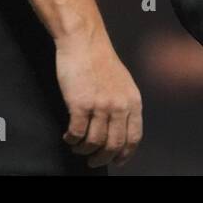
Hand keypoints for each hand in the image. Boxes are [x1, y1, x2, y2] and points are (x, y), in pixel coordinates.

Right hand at [55, 30, 143, 167]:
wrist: (84, 41)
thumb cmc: (99, 59)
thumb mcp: (123, 82)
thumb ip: (123, 105)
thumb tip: (119, 129)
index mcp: (133, 101)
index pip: (134, 138)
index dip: (125, 154)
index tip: (117, 161)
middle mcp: (119, 106)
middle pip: (114, 145)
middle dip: (102, 158)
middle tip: (92, 161)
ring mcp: (100, 106)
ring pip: (94, 142)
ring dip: (84, 150)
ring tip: (77, 146)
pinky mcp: (80, 104)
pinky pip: (77, 133)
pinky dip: (72, 139)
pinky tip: (68, 136)